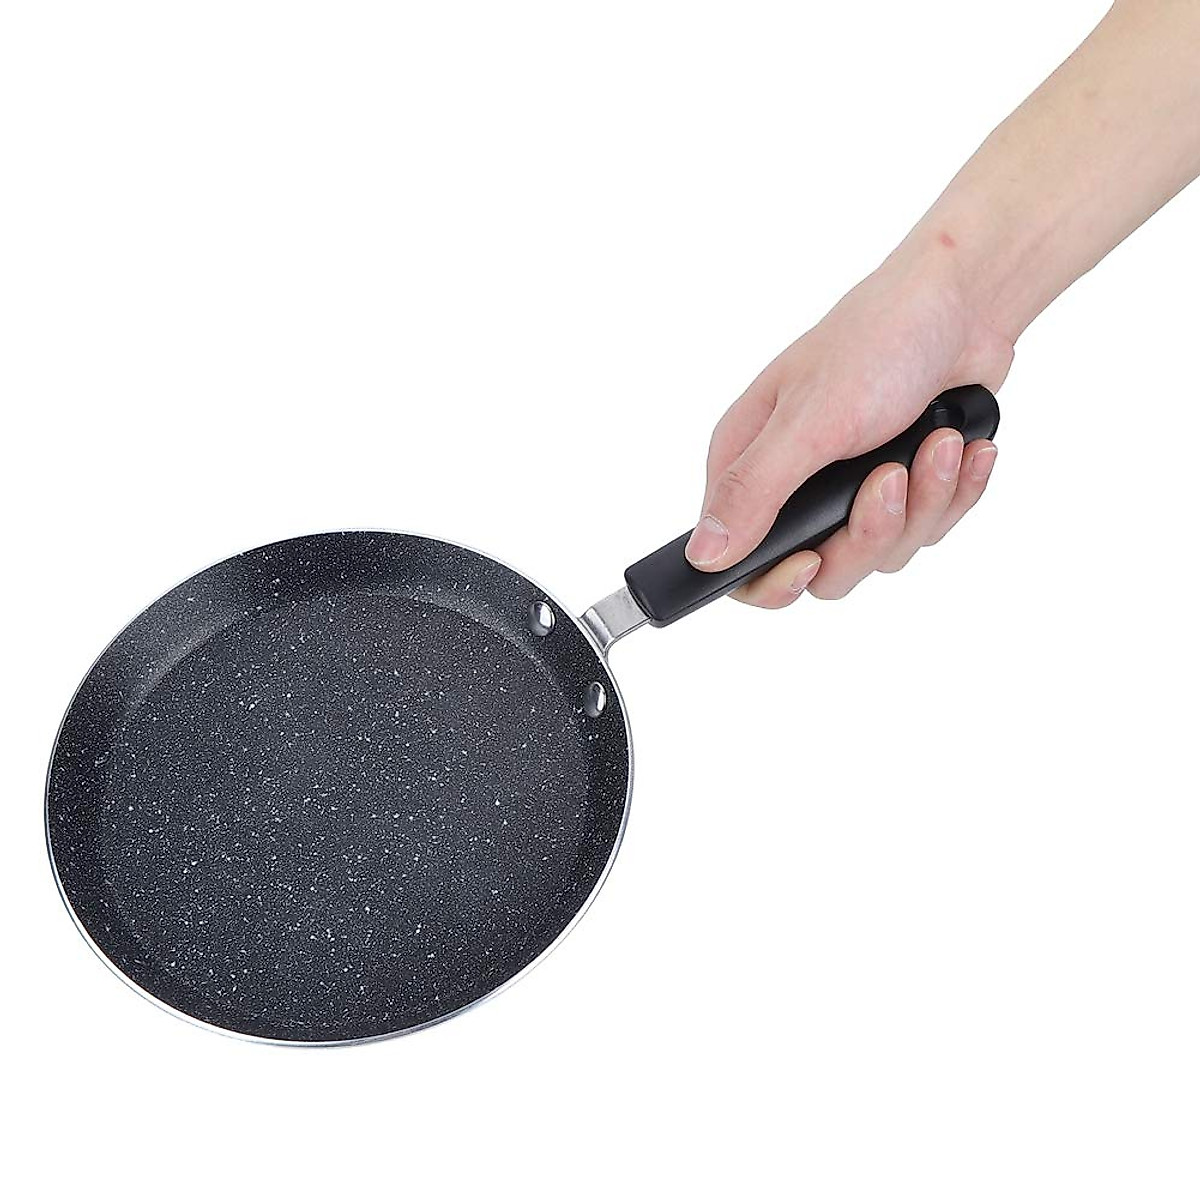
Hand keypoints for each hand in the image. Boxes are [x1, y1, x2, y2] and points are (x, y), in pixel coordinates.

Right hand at [686, 251, 1012, 605]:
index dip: (775, 581)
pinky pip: (927, 529)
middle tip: (890, 475)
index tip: (811, 559)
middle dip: (870, 531)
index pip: (741, 565)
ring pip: (882, 553)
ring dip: (923, 501)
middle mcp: (795, 485)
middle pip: (825, 570)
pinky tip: (961, 445)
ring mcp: (851, 491)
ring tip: (938, 443)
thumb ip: (754, 492)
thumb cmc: (877, 341)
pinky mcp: (903, 488)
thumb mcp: (808, 421)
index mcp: (751, 465)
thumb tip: (704, 555)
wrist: (963, 304)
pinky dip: (953, 491)